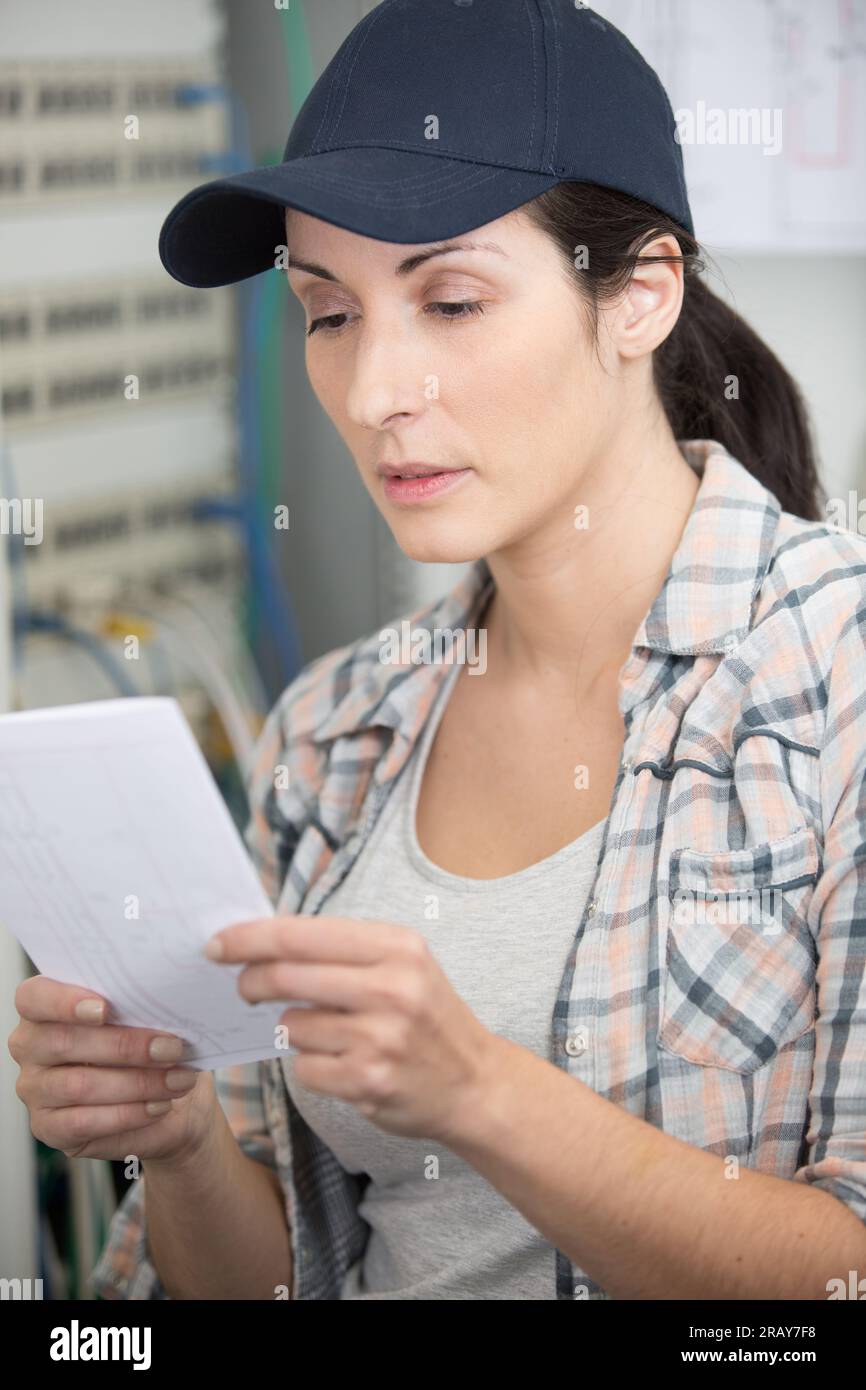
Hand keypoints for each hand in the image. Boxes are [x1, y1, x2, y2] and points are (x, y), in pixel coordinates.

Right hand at [9, 976, 216, 1164]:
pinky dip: (129, 1113)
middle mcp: (31, 1045)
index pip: (35, 996)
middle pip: (64, 1042)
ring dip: (137, 1082)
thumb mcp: (150, 1016)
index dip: (64, 1001)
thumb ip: (142, 1002)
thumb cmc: (153, 1045)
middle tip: (170, 1048)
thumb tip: (169, 991)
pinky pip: (84, 1121)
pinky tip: (159, 1105)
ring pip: (79, 1085)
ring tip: (178, 1080)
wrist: (170, 1099)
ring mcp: (35, 1088)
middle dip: (124, 1045)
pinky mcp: (48, 1127)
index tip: (104, 1009)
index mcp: (45, 1006)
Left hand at [206, 914, 498, 1141]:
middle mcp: (391, 987)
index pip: (301, 934)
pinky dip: (311, 1065)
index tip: (218, 944)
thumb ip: (342, 949)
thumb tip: (262, 940)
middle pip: (285, 976)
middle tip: (244, 988)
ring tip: (329, 1033)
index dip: (249, 938)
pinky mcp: (367, 1080)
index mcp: (396, 946)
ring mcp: (379, 1037)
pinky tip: (343, 1064)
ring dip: (294, 1029)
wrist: (474, 1083)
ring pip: (292, 1025)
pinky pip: (304, 1067)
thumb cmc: (425, 1015)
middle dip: (251, 981)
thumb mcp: (401, 964)